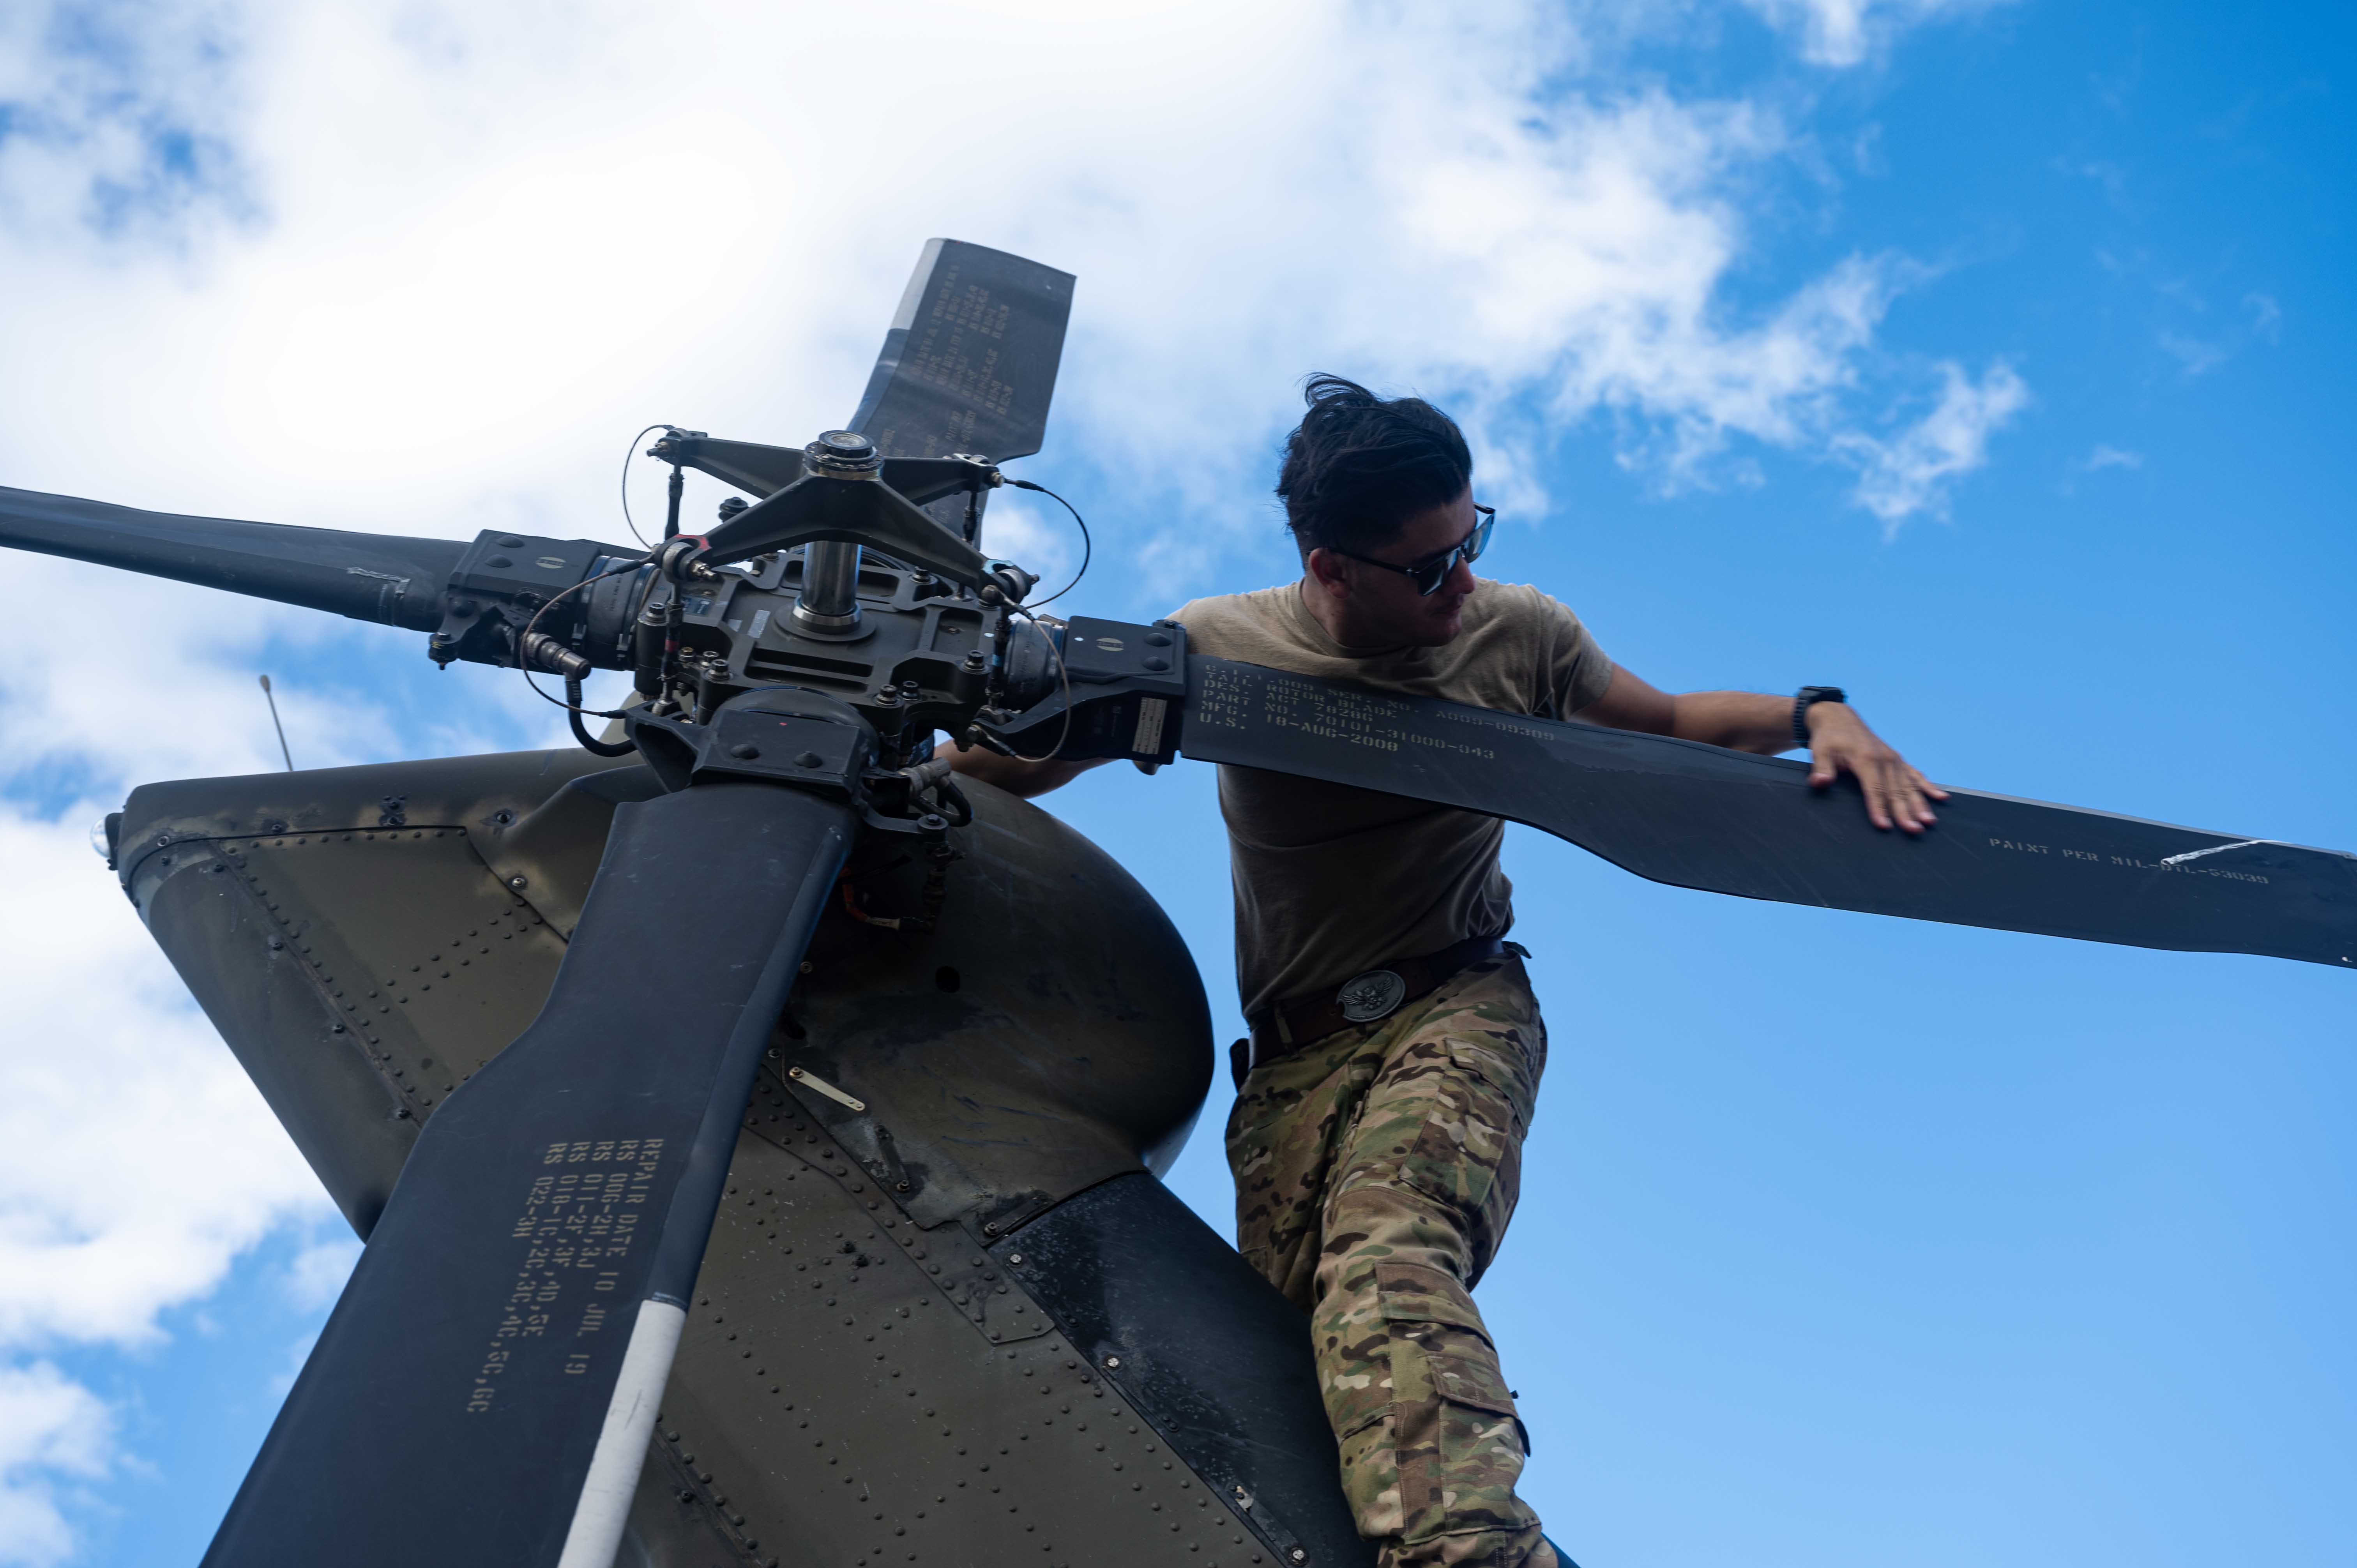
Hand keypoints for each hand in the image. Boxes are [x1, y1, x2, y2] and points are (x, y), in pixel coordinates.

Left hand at [1805, 704, 1948, 832]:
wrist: (1839, 719)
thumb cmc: (1828, 738)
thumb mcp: (1819, 751)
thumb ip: (1822, 768)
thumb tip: (1820, 782)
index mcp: (1866, 759)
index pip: (1874, 789)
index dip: (1878, 808)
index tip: (1884, 825)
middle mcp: (1884, 759)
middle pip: (1895, 791)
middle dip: (1904, 812)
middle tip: (1913, 831)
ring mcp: (1893, 759)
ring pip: (1909, 785)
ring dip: (1920, 804)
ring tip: (1929, 821)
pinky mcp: (1897, 760)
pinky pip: (1915, 774)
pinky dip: (1927, 786)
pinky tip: (1941, 797)